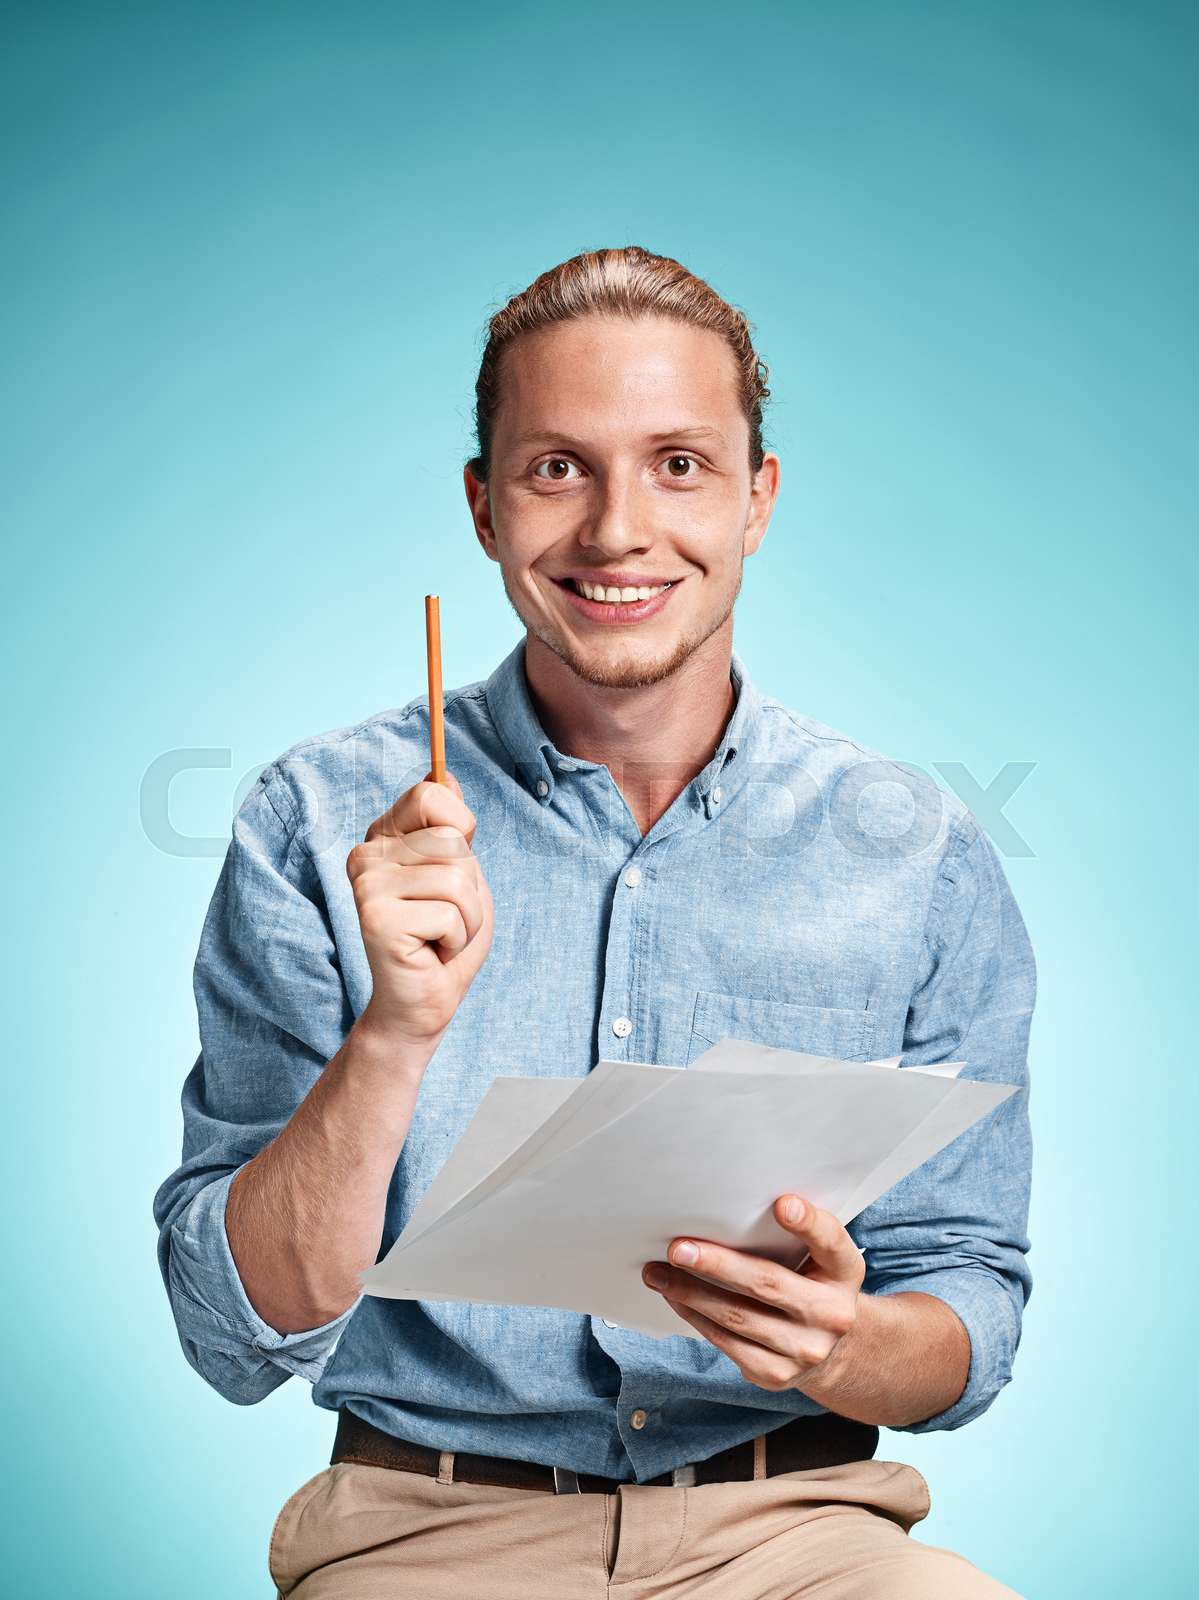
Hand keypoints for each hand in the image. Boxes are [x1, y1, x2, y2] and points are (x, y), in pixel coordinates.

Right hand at [346, 769, 493, 1047]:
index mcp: (384, 837)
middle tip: (445, 916)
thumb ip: (451, 824)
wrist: (423, 1003)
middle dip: (470, 886)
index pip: (432, 792)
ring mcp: (366, 886)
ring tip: (440, 936)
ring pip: (458, 878)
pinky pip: (451, 914)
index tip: (452, 865)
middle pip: (453, 840)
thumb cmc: (445, 938)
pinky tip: (431, 953)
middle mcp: (367, 856)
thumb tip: (446, 774)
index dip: (461, 828)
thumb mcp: (460, 872)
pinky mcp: (375, 919)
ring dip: (467, 917)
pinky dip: (457, 939)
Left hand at [640, 1195, 865, 1391]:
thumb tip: (726, 1208)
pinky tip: (676, 1297)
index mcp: (845, 1271)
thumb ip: (794, 1233)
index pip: (831, 1241)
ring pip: (737, 1317)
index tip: (782, 1203)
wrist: (830, 1349)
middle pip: (767, 1284)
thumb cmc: (812, 1283)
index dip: (807, 1223)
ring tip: (658, 1273)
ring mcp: (805, 1350)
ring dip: (690, 1293)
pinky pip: (727, 1343)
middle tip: (677, 1248)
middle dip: (716, 1265)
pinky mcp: (776, 1375)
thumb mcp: (820, 1256)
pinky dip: (696, 1317)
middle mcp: (832, 1315)